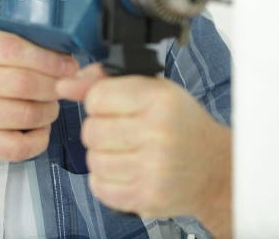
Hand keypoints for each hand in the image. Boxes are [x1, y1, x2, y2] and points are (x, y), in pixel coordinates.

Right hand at [0, 26, 77, 161]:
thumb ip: (12, 41)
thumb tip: (59, 49)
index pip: (15, 50)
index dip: (50, 59)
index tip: (69, 65)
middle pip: (27, 84)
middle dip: (56, 86)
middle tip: (63, 86)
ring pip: (29, 114)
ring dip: (50, 110)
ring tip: (48, 105)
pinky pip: (21, 146)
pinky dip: (39, 138)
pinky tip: (37, 128)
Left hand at [56, 64, 231, 236]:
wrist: (215, 168)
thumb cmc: (180, 124)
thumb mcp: (150, 89)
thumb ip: (102, 81)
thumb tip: (63, 86)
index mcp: (159, 99)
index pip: (97, 97)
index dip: (99, 102)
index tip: (112, 107)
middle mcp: (158, 133)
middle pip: (91, 130)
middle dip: (99, 130)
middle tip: (121, 132)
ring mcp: (154, 169)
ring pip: (92, 160)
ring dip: (102, 157)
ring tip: (125, 152)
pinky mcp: (148, 197)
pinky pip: (99, 187)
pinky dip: (106, 181)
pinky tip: (126, 171)